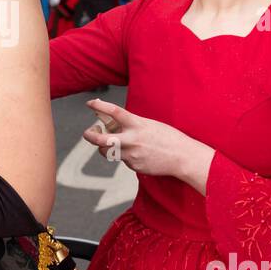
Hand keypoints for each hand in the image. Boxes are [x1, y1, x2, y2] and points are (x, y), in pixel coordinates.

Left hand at [82, 98, 214, 189]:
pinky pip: (122, 160)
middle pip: (102, 140)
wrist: (182, 157)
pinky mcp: (134, 166)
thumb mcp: (149, 124)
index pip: (114, 112)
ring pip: (107, 152)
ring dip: (105, 147)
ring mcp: (132, 155)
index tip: (90, 103)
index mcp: (138, 125)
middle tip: (88, 133)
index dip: (99, 106)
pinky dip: (124, 155)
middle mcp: (132, 140)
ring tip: (111, 143)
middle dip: (90, 136)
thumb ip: (132, 124)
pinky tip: (137, 153)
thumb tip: (113, 125)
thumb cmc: (168, 138)